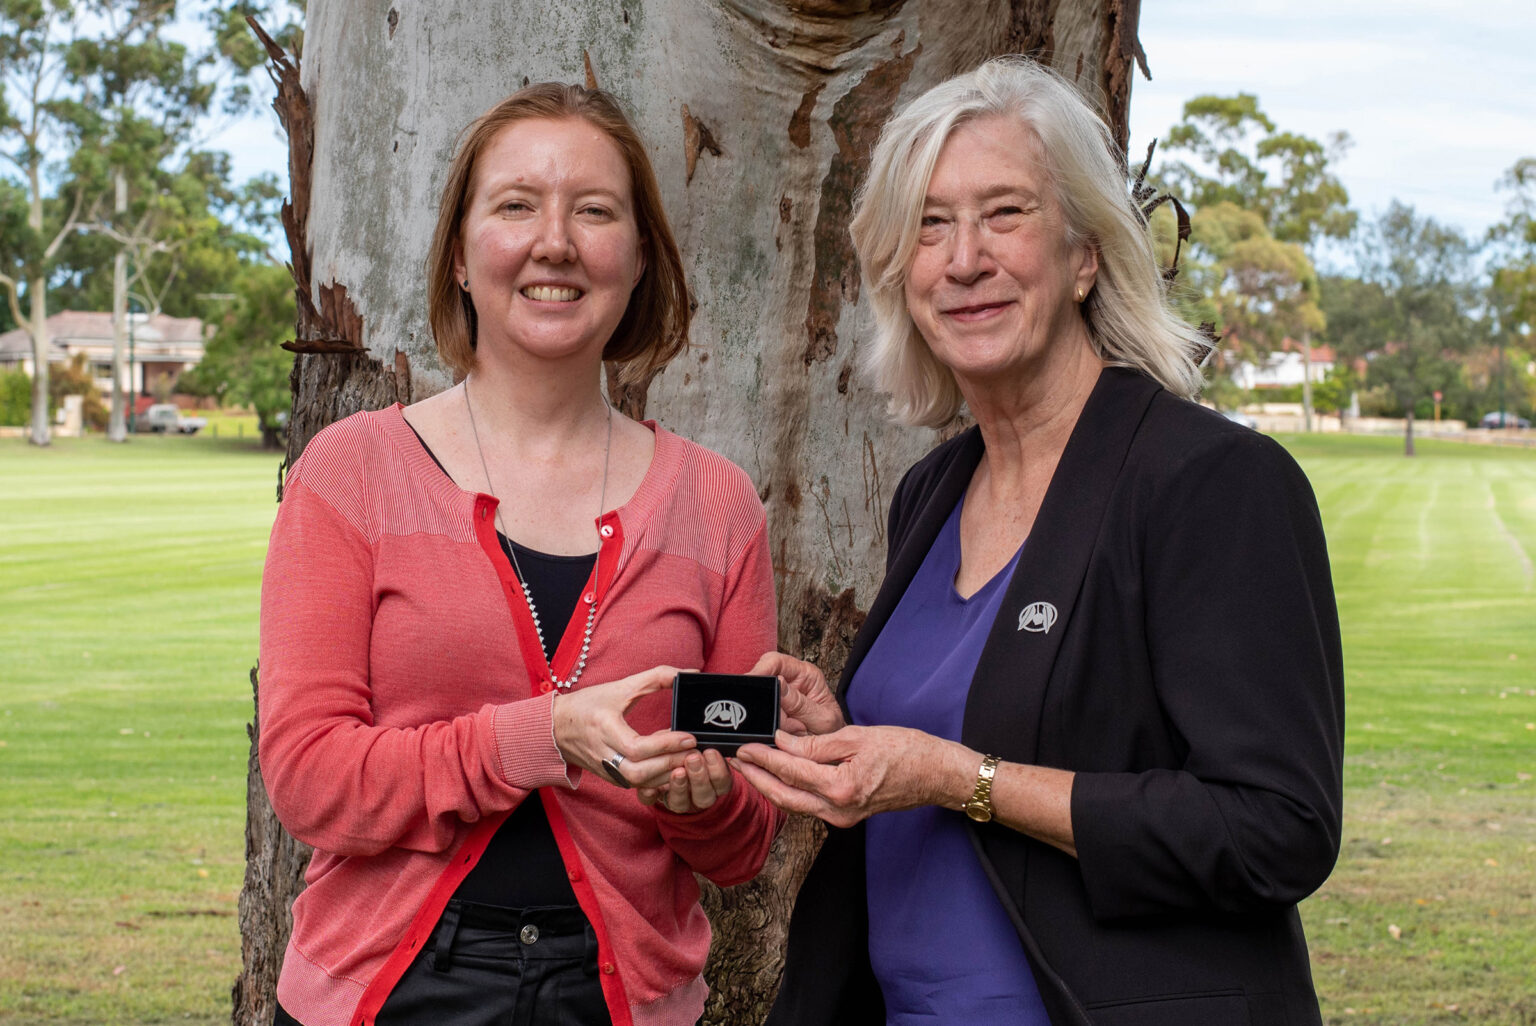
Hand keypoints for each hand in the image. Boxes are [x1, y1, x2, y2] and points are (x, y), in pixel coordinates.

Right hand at [552, 666, 697, 788]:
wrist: (556, 728)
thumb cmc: (587, 705)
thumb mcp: (620, 686)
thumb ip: (656, 678)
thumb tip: (688, 674)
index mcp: (604, 728)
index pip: (638, 747)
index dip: (666, 745)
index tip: (690, 736)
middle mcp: (604, 754)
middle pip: (640, 772)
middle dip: (671, 764)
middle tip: (695, 752)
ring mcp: (607, 770)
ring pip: (641, 783)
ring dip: (667, 774)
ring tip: (688, 758)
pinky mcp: (612, 777)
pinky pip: (638, 785)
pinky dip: (658, 778)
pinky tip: (673, 765)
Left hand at [636, 748, 733, 813]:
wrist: (654, 753)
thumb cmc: (680, 744)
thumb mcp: (688, 739)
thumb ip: (693, 741)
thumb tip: (695, 736)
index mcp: (713, 781)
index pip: (722, 783)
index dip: (718, 770)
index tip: (710, 752)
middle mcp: (698, 796)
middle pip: (705, 797)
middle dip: (700, 777)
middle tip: (693, 758)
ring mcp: (678, 801)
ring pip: (682, 804)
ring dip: (680, 787)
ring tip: (677, 771)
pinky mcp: (655, 799)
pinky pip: (653, 802)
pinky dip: (651, 795)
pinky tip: (650, 788)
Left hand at [734, 726, 972, 828]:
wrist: (937, 774)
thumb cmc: (906, 750)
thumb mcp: (858, 737)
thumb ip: (817, 744)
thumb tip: (783, 742)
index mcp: (841, 788)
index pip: (791, 770)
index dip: (763, 757)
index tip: (743, 746)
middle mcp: (838, 810)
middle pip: (784, 796)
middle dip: (756, 778)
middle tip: (733, 760)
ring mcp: (842, 817)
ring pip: (795, 803)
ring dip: (769, 785)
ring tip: (749, 767)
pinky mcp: (846, 816)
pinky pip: (809, 804)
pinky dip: (790, 790)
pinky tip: (779, 776)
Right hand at [748, 651, 844, 734]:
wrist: (830, 750)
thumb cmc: (832, 731)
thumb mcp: (823, 719)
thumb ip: (801, 704)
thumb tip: (778, 683)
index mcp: (806, 675)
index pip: (776, 662)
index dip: (760, 669)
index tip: (750, 682)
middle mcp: (790, 682)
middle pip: (762, 680)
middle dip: (765, 702)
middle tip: (781, 719)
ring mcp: (779, 697)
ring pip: (759, 703)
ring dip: (770, 718)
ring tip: (790, 728)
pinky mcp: (772, 712)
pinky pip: (761, 718)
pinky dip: (769, 728)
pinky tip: (783, 732)